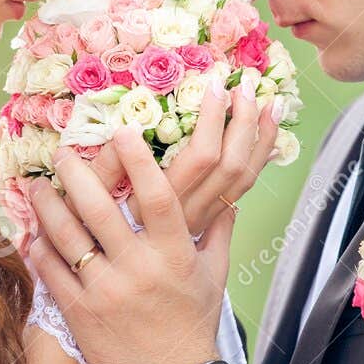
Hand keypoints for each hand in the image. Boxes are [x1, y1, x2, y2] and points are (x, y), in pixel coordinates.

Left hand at [27, 128, 235, 363]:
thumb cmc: (194, 326)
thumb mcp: (214, 277)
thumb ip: (217, 233)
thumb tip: (229, 197)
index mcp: (174, 255)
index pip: (159, 197)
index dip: (139, 162)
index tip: (123, 131)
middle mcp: (139, 269)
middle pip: (101, 210)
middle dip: (78, 174)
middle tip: (64, 153)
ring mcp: (107, 292)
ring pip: (67, 237)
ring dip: (48, 206)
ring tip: (38, 188)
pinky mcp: (81, 314)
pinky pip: (52, 272)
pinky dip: (38, 248)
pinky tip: (32, 232)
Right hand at [79, 75, 279, 236]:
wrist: (122, 280)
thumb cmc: (96, 232)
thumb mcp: (93, 199)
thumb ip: (106, 167)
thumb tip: (122, 130)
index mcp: (163, 203)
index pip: (201, 157)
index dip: (213, 119)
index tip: (212, 84)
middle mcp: (191, 213)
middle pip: (231, 164)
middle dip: (242, 120)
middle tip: (243, 83)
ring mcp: (206, 218)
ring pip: (244, 176)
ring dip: (261, 136)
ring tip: (269, 100)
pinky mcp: (212, 218)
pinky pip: (244, 186)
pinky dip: (261, 157)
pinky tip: (270, 134)